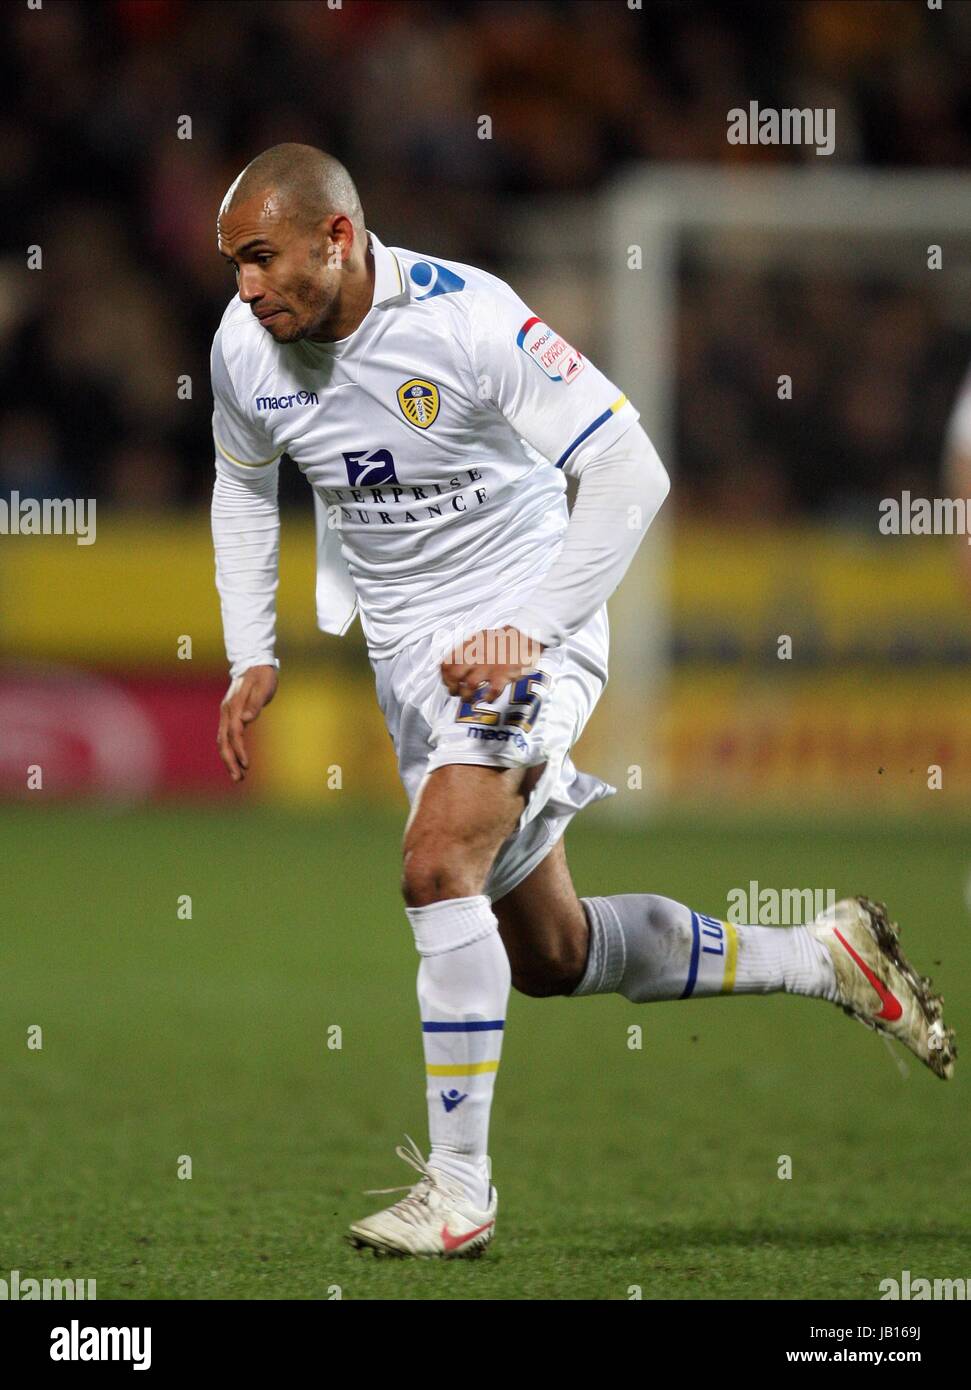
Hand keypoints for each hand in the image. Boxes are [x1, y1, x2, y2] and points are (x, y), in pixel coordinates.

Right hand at [217, 664, 277, 781]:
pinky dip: (229, 750)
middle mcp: (226, 711)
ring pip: (222, 741)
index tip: (246, 765)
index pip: (234, 733)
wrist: (254, 663)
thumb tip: (246, 719)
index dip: (239, 750)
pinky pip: (225, 737)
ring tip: (238, 776)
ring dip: (229, 759)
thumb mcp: (264, 687)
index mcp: (234, 705)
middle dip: (230, 761)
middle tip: (239, 779)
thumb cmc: (263, 676)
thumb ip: (255, 704)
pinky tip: (237, 761)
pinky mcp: (229, 715)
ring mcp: (226, 713)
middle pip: (223, 741)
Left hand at [440, 626, 544, 702]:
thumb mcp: (481, 639)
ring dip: (467, 696)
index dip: (444, 676)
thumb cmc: (503, 640)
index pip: (447, 662)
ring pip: (470, 685)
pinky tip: (488, 699)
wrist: (525, 636)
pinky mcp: (503, 674)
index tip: (447, 682)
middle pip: (455, 675)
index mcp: (470, 646)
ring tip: (469, 699)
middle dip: (452, 688)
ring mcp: (489, 665)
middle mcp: (476, 655)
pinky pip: (492, 691)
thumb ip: (467, 650)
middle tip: (456, 693)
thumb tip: (453, 662)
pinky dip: (488, 698)